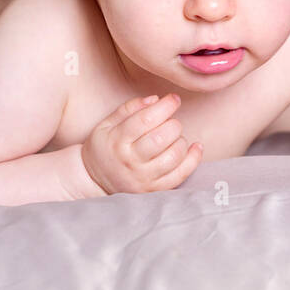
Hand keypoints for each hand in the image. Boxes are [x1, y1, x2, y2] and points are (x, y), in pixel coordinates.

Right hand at [80, 94, 203, 194]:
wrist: (93, 181)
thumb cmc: (104, 148)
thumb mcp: (107, 124)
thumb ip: (129, 109)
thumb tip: (156, 99)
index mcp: (118, 140)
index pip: (146, 120)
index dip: (165, 106)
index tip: (173, 99)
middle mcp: (131, 161)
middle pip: (162, 138)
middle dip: (173, 124)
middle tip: (170, 121)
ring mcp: (143, 178)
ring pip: (174, 156)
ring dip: (181, 140)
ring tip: (174, 136)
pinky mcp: (154, 190)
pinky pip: (181, 175)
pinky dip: (193, 159)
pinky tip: (195, 147)